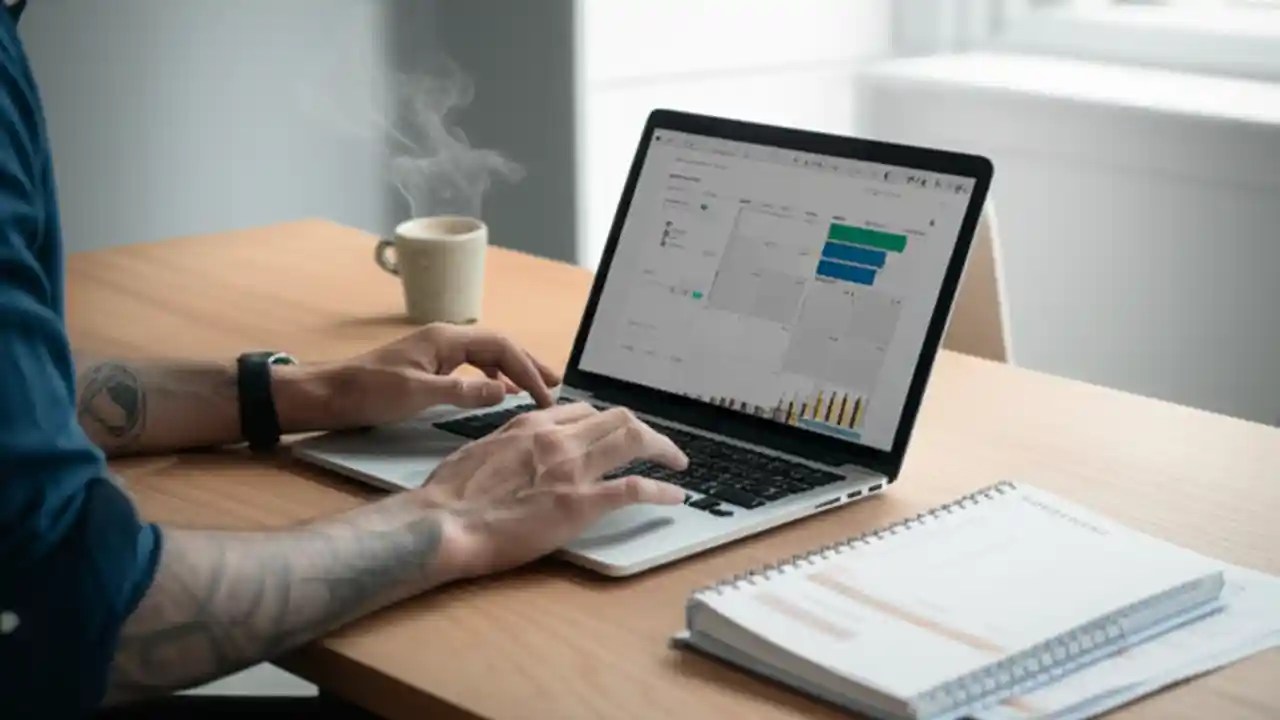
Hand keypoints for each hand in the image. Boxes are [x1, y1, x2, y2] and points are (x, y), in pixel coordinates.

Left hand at [275, 324, 560, 431]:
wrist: (327, 395)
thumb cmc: (368, 392)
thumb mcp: (418, 395)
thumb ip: (463, 392)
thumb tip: (504, 392)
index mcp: (445, 338)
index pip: (501, 347)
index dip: (528, 369)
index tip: (547, 394)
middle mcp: (444, 339)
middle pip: (498, 346)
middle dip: (529, 364)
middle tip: (557, 384)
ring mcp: (436, 353)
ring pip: (486, 356)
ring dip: (513, 371)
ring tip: (537, 389)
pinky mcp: (428, 368)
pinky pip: (472, 367)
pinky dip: (492, 378)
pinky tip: (498, 392)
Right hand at [416, 402, 688, 578]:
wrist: (442, 522)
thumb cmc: (449, 495)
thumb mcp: (478, 450)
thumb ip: (506, 442)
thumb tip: (514, 446)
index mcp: (531, 425)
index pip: (583, 411)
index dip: (607, 421)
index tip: (616, 433)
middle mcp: (557, 439)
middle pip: (618, 418)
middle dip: (644, 429)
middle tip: (658, 446)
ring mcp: (572, 469)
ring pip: (633, 440)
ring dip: (662, 448)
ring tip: (677, 462)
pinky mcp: (581, 504)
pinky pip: (633, 489)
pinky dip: (660, 490)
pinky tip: (673, 497)